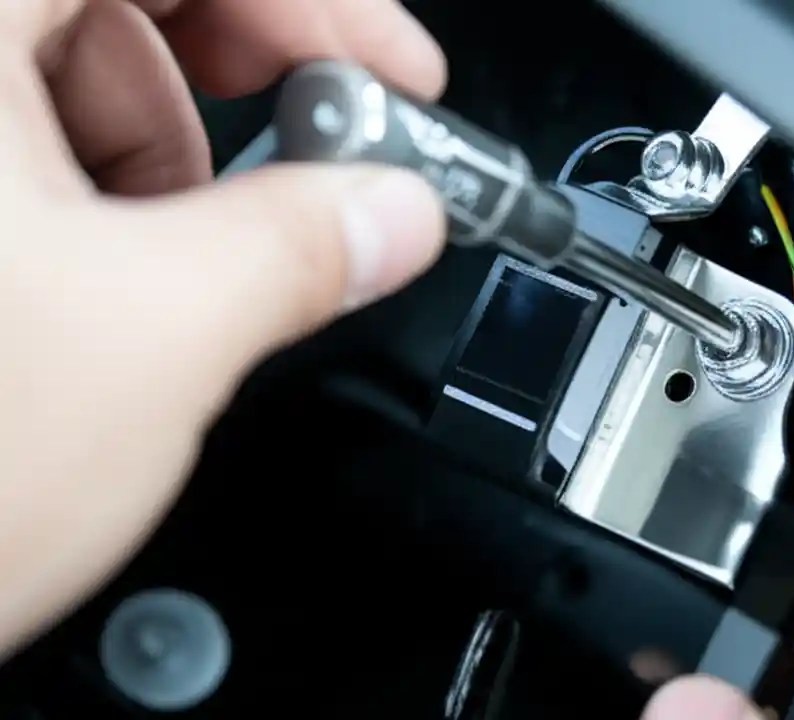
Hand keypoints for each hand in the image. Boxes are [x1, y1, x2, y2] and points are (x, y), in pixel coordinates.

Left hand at [0, 1, 446, 656]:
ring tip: (186, 264)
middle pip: (120, 2)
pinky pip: (27, 146)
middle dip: (249, 72)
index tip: (398, 72)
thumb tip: (393, 215)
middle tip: (330, 147)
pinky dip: (108, 197)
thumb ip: (303, 247)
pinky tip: (120, 281)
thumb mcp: (155, 339)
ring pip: (71, 73)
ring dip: (171, 157)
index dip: (314, 2)